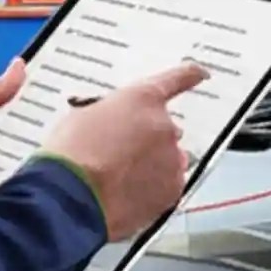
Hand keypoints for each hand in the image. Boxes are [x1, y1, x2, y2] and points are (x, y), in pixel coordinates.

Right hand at [42, 63, 207, 241]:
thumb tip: (117, 125)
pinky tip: (126, 195)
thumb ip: (113, 114)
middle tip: (117, 154)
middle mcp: (165, 125)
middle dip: (147, 139)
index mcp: (143, 99)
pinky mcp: (173, 189)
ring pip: (168, 158)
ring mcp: (172, 158)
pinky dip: (152, 189)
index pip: (177, 78)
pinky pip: (167, 184)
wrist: (71, 198)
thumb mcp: (83, 116)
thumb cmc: (70, 155)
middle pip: (165, 128)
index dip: (190, 74)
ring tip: (118, 179)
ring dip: (151, 165)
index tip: (200, 73)